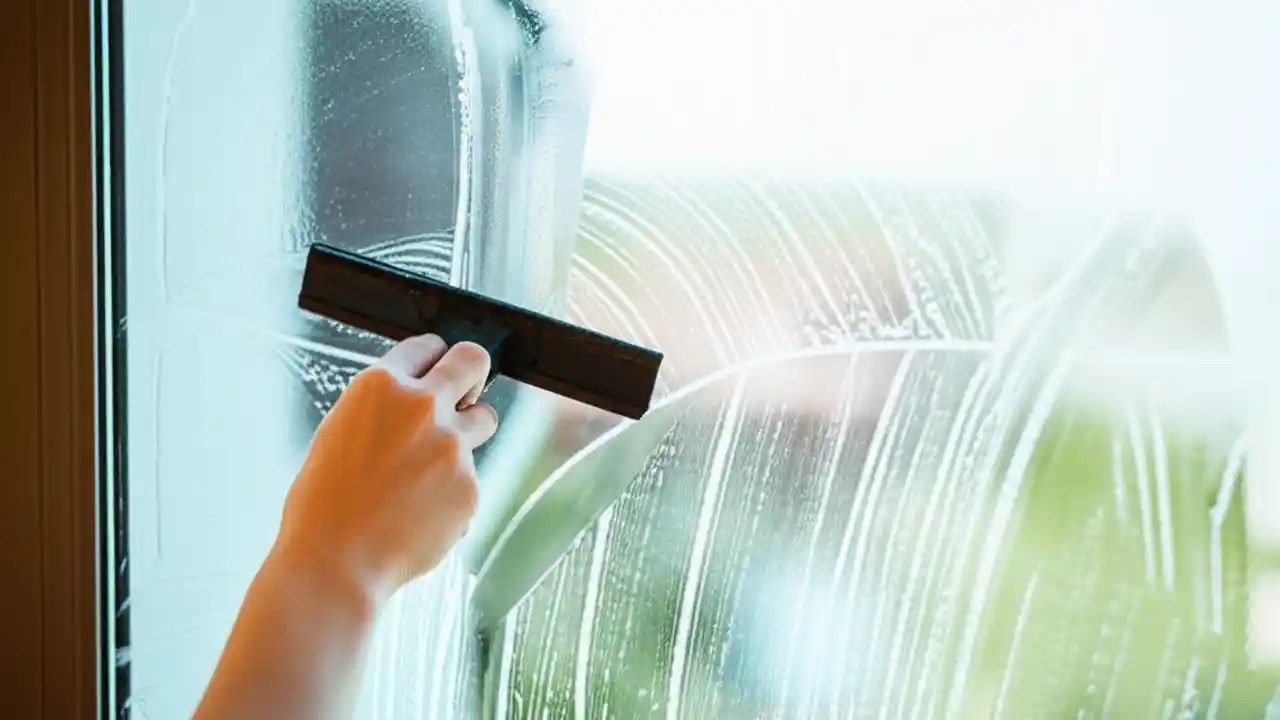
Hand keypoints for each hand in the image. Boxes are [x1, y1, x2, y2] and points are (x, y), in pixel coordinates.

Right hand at [274, 334, 498, 604]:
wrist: (335, 564)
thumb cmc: (324, 504)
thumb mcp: (338, 434)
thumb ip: (384, 409)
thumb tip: (420, 397)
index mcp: (379, 386)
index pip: (426, 346)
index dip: (431, 359)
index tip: (435, 368)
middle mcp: (422, 406)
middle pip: (472, 360)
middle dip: (472, 371)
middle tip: (467, 388)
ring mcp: (452, 445)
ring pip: (484, 419)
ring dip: (467, 433)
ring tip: (429, 468)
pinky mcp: (471, 485)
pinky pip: (471, 476)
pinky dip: (453, 491)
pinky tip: (418, 513)